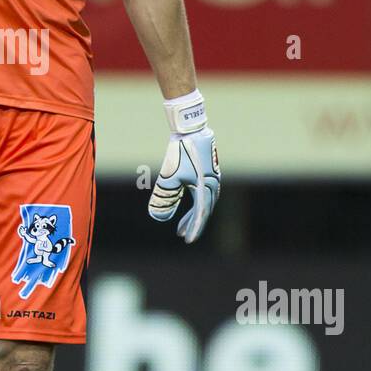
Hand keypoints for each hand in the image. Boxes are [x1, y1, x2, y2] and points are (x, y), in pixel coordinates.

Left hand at [148, 127, 219, 243]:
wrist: (190, 130)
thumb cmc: (180, 153)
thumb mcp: (168, 177)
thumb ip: (163, 198)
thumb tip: (157, 217)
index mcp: (206, 189)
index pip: (200, 215)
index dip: (193, 229)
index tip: (187, 240)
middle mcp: (213, 186)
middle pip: (203, 210)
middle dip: (191, 223)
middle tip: (181, 234)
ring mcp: (212, 179)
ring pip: (202, 202)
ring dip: (192, 214)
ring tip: (179, 225)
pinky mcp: (208, 172)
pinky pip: (202, 192)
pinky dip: (193, 201)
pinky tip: (183, 202)